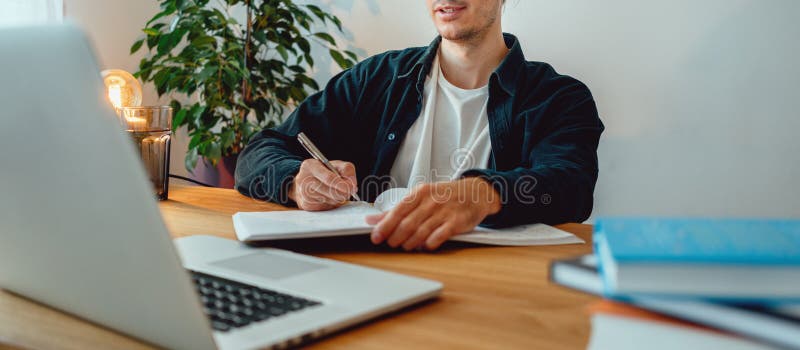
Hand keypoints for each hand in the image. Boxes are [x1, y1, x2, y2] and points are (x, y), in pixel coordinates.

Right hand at [288, 159, 357, 210]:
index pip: (329, 178)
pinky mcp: (305, 205)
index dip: (342, 184)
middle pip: (330, 191)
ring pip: (329, 200)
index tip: (351, 188)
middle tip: (348, 192)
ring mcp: (303, 193)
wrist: (305, 182)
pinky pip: (325, 207)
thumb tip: (352, 184)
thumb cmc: (323, 173)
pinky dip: (331, 204)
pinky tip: (328, 198)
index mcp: (310, 166)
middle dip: (343, 193)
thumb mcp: (335, 165)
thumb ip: (347, 170)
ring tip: (336, 192)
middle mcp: (304, 179)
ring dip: (338, 199)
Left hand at [366, 177, 501, 250]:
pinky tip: (425, 246)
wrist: (475, 193)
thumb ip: (396, 210)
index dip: (384, 226)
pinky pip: (439, 236)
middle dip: (395, 237)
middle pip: (407, 224)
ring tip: (405, 246)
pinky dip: (429, 243)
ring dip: (410, 243)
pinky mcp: (456, 222)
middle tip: (391, 244)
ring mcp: (445, 211)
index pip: (398, 211)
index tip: (376, 236)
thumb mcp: (420, 197)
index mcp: (420, 192)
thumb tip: (371, 219)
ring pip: (421, 232)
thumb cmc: (444, 196)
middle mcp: (432, 201)